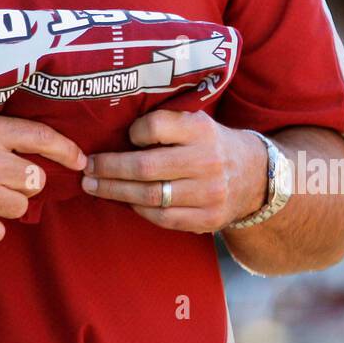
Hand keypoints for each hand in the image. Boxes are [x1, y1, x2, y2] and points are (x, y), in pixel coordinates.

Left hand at [80, 110, 266, 231]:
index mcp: (202, 130)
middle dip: (109, 168)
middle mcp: (207, 161)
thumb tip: (114, 130)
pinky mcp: (207, 219)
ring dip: (115, 192)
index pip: (157, 126)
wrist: (256, 176)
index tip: (124, 135)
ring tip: (93, 187)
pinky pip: (162, 218)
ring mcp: (209, 193)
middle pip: (145, 167)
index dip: (135, 131)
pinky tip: (123, 201)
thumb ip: (166, 124)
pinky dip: (137, 210)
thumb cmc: (211, 144)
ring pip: (149, 196)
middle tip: (87, 169)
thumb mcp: (197, 123)